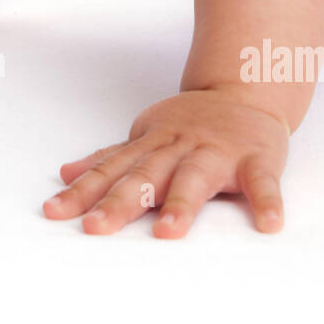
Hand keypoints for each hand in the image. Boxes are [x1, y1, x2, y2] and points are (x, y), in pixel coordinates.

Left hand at [43, 88, 289, 238]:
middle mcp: (179, 147)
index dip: (82, 191)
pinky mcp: (257, 159)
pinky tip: (269, 225)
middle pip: (145, 176)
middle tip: (95, 228)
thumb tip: (65, 174)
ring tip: (168, 233)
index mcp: (152, 145)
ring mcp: (218, 152)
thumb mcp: (146, 135)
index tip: (54, 213)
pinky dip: (267, 202)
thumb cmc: (192, 124)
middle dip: (119, 202)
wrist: (246, 90)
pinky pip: (263, 182)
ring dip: (182, 204)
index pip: (111, 170)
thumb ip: (111, 159)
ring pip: (196, 178)